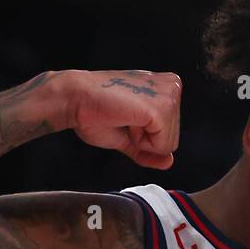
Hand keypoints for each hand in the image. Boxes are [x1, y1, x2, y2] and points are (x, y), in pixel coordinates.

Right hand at [61, 69, 181, 169]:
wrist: (76, 99)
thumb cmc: (96, 111)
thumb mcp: (129, 136)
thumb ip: (150, 150)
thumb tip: (168, 162)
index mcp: (166, 88)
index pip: (170, 132)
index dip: (144, 136)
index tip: (126, 118)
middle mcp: (172, 86)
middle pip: (172, 139)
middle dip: (145, 139)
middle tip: (125, 119)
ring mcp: (169, 96)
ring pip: (169, 144)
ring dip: (142, 139)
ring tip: (125, 118)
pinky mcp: (162, 108)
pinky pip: (162, 146)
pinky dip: (141, 141)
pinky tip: (127, 120)